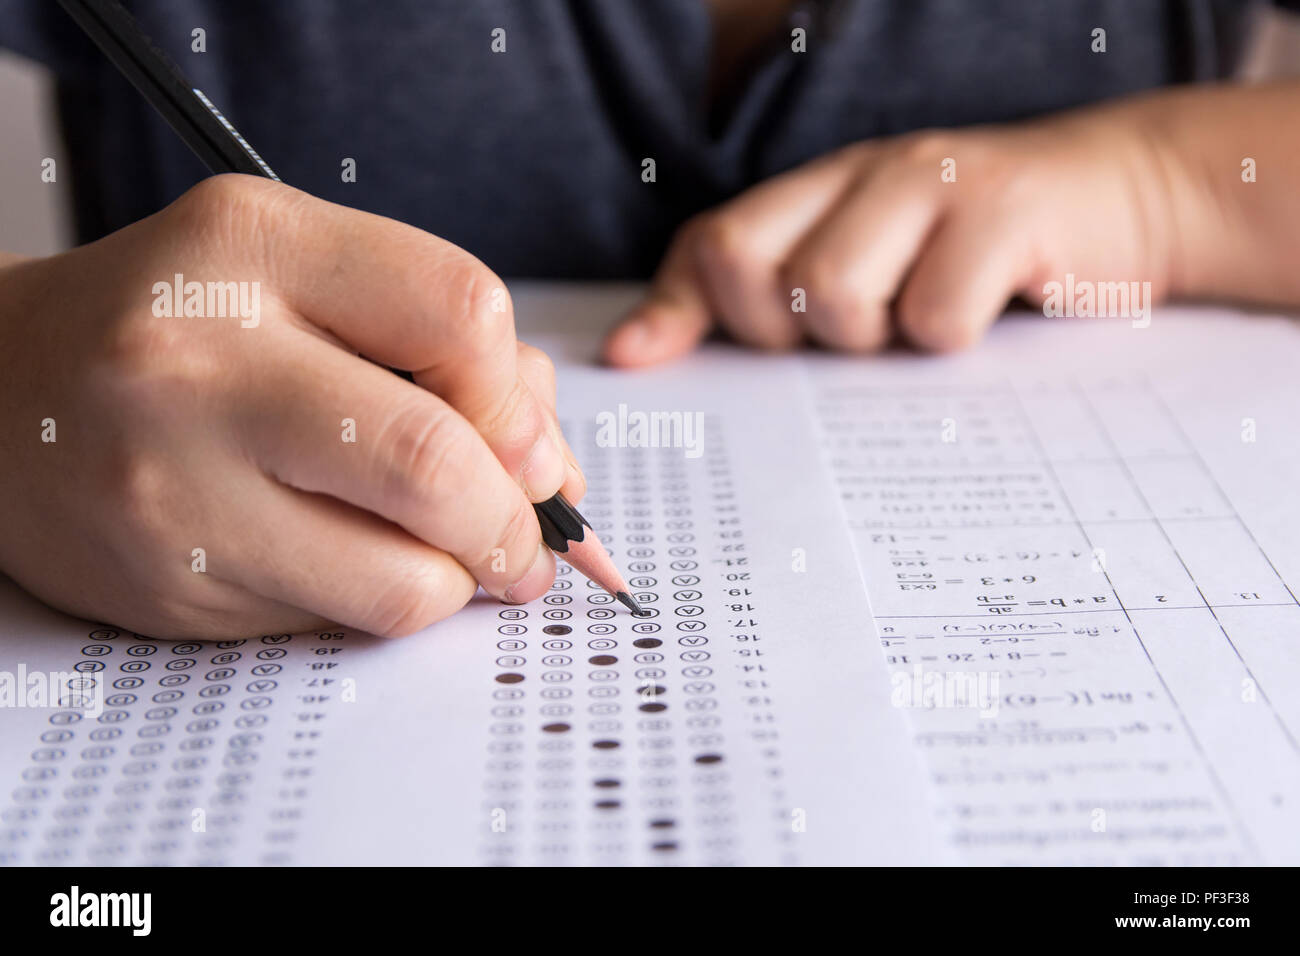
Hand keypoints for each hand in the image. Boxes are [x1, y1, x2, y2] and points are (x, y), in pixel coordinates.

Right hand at [0, 175, 584, 638]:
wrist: (7, 396)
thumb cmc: (186, 327)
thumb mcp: (305, 275)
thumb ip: (441, 345)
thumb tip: (552, 469)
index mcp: (254, 247)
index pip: (462, 315)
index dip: (523, 397)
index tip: (524, 440)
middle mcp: (200, 364)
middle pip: (434, 464)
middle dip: (513, 521)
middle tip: (523, 536)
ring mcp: (175, 487)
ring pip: (399, 580)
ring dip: (459, 580)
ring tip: (447, 552)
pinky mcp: (173, 587)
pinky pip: (336, 623)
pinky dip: (381, 601)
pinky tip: (351, 558)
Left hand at [604, 104, 1179, 362]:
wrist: (1123, 199)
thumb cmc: (976, 255)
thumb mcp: (869, 267)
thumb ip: (764, 302)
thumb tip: (635, 352)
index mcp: (820, 190)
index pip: (710, 243)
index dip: (675, 310)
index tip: (642, 364)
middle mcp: (862, 174)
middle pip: (746, 265)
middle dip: (780, 332)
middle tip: (850, 338)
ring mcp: (931, 184)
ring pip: (832, 294)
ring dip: (873, 340)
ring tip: (920, 323)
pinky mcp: (1003, 211)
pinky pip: (935, 317)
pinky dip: (953, 342)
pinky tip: (984, 316)